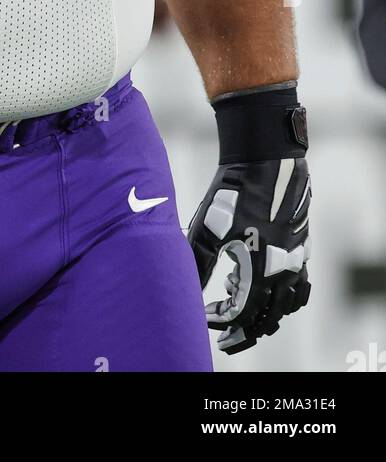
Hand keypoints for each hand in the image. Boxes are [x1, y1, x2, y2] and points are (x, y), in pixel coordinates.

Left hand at [188, 155, 310, 353]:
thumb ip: (199, 263)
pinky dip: (285, 294)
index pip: (242, 314)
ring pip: (287, 304)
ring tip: (244, 305)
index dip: (223, 321)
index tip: (206, 317)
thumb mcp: (209, 228)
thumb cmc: (234, 193)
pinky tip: (265, 282)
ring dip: (266, 312)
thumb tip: (188, 289)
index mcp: (260, 271)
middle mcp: (284, 271)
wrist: (266, 161)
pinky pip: (300, 284)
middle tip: (225, 329)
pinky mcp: (302, 247)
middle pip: (267, 317)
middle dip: (244, 327)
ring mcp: (297, 260)